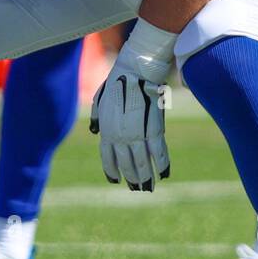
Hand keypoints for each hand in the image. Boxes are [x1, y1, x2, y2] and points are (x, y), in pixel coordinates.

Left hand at [89, 19, 176, 190]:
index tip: (115, 180)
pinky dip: (161, 165)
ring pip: (141, 162)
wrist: (136, 70)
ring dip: (145, 177)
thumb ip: (97, 118)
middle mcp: (120, 136)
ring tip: (147, 187)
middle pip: (126, 163)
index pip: (108, 157)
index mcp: (107, 129)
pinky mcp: (154, 128)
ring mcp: (137, 134)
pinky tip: (163, 175)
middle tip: (136, 187)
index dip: (112, 170)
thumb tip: (94, 132)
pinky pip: (158, 152)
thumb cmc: (117, 82)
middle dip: (131, 177)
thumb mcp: (99, 100)